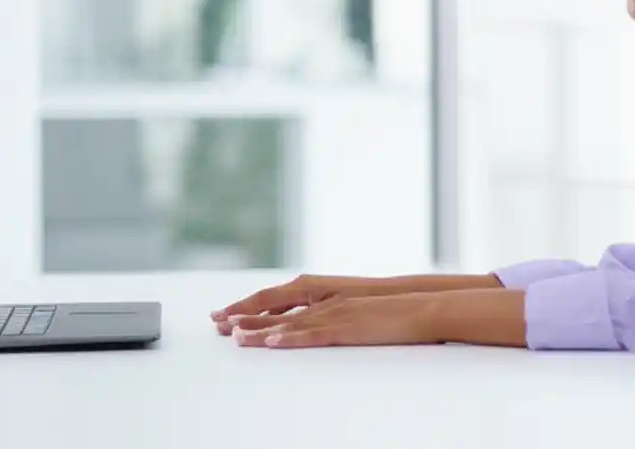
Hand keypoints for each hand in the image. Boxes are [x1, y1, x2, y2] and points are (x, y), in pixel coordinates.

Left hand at [229, 292, 443, 348]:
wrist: (417, 305)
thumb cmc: (388, 310)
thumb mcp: (352, 306)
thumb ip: (327, 311)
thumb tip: (309, 322)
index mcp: (323, 292)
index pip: (277, 299)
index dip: (251, 306)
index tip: (227, 314)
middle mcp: (322, 298)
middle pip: (274, 307)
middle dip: (244, 315)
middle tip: (216, 323)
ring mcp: (331, 312)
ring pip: (286, 322)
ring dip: (258, 329)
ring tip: (233, 337)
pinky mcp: (344, 327)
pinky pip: (310, 334)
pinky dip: (288, 338)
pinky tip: (270, 342)